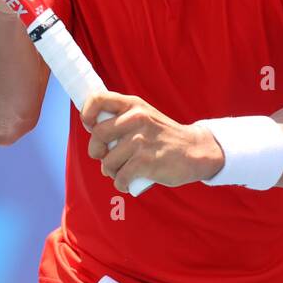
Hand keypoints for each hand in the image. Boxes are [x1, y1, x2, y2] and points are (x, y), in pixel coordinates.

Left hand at [80, 92, 224, 193]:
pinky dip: (120, 183)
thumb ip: (122, 117)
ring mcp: (141, 140)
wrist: (196, 150)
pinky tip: (126, 182)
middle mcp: (137, 118)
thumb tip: (92, 130)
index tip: (90, 127)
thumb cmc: (163, 136)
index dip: (86, 114)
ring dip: (110, 171)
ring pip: (107, 161)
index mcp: (133, 104)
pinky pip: (120, 177)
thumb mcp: (145, 115)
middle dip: (96, 151)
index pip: (97, 99)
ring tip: (121, 171)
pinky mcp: (146, 161)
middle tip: (104, 157)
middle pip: (97, 134)